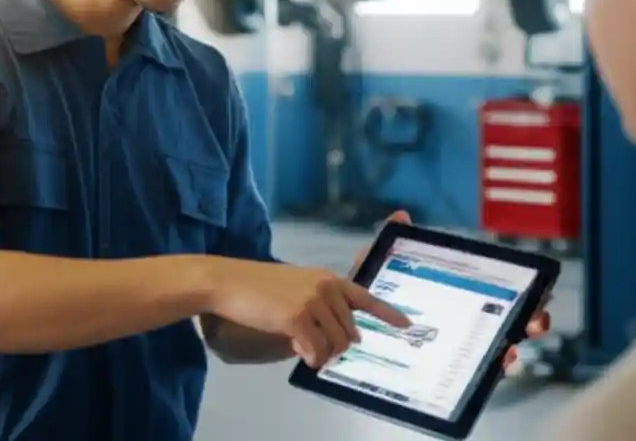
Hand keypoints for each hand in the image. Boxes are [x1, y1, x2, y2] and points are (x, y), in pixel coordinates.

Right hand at [208, 259, 411, 368]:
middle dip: (334, 346)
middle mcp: (326, 287)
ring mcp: (314, 301)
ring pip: (336, 345)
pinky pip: (317, 351)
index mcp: (327, 278)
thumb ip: (318, 311)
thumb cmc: (257, 288)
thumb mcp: (294, 291)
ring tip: (301, 345)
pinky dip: (309, 358)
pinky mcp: (298, 317)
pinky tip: (296, 349)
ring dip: (321, 354)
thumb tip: (333, 344)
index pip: (365, 296)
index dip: (387, 313)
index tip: (406, 324)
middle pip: (349, 332)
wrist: (229, 282)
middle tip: (311, 344)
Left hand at [351, 211, 552, 373]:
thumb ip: (388, 245)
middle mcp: (465, 324)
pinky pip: (477, 376)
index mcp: (457, 298)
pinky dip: (492, 370)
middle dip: (531, 321)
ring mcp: (459, 350)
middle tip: (535, 322)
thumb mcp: (377, 273)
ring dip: (512, 349)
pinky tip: (497, 363)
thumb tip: (401, 216)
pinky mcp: (448, 373)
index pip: (499, 294)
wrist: (347, 333)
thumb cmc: (369, 301)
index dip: (525, 293)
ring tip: (512, 348)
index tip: (539, 292)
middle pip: (509, 323)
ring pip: (497, 350)